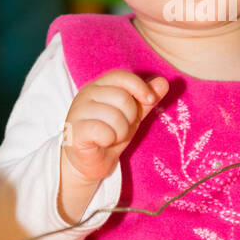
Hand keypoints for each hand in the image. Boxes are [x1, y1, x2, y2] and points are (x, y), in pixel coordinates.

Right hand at [63, 70, 168, 185]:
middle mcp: (86, 94)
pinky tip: (102, 142)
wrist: (89, 162)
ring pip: (115, 117)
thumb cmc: (109, 134)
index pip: (122, 77)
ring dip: (120, 132)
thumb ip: (146, 99)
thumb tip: (164, 82)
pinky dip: (109, 140)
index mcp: (99, 86)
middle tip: (121, 128)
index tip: (150, 100)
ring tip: (111, 136)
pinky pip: (104, 132)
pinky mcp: (75, 131)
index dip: (140, 87)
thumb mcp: (133, 115)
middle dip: (131, 117)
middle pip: (122, 98)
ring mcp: (78, 112)